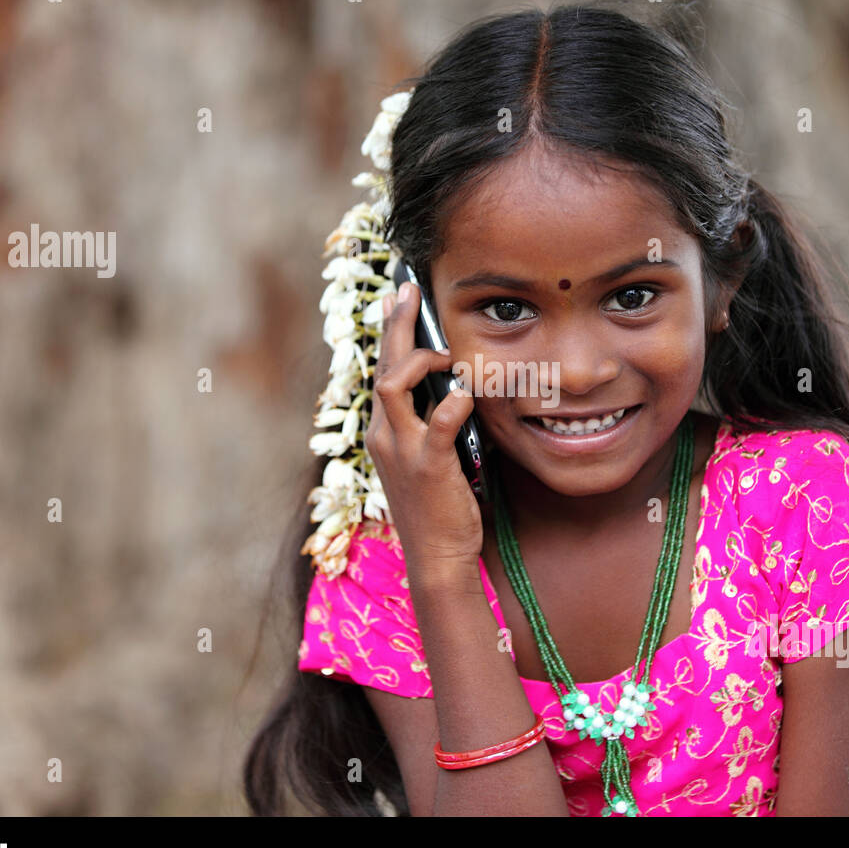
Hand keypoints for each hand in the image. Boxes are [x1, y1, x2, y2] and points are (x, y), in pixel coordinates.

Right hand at [366, 280, 483, 584]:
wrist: (437, 557)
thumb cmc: (439, 507)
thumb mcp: (429, 457)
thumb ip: (433, 423)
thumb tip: (455, 388)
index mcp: (383, 431)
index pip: (382, 371)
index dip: (390, 334)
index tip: (397, 300)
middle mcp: (384, 435)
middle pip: (382, 366)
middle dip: (395, 325)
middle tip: (407, 290)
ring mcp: (402, 450)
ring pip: (393, 386)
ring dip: (417, 360)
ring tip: (444, 353)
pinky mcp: (428, 466)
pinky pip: (436, 424)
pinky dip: (452, 404)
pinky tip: (466, 393)